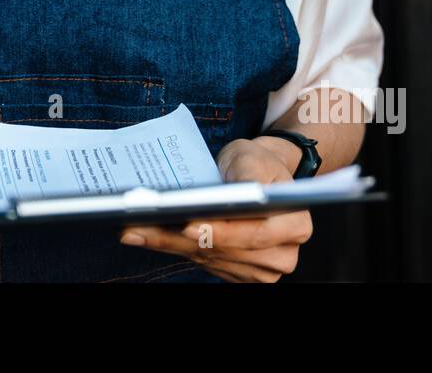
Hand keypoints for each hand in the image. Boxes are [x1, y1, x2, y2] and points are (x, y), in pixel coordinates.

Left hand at [118, 137, 313, 281]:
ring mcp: (260, 269)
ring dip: (168, 245)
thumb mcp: (253, 158)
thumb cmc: (256, 164)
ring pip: (207, 259)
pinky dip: (173, 249)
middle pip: (224, 251)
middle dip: (179, 238)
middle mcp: (282, 254)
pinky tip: (148, 236)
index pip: (254, 234)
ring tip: (135, 230)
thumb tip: (226, 197)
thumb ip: (245, 178)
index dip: (220, 232)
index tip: (187, 224)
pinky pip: (201, 263)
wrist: (256, 176)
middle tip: (140, 226)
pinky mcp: (238, 273)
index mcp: (296, 225)